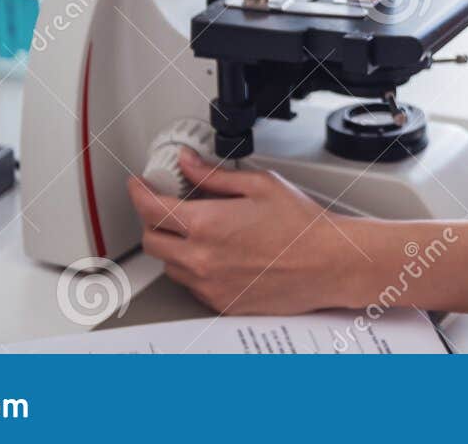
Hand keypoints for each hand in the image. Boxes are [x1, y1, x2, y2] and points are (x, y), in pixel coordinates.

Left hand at [126, 148, 356, 314]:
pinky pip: (191, 285)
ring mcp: (209, 285)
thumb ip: (215, 176)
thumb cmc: (302, 227)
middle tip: (168, 206)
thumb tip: (190, 164)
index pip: (151, 208)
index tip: (139, 185)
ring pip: (169, 265)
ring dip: (173, 245)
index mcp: (207, 225)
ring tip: (199, 231)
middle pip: (152, 240)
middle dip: (153, 220)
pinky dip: (194, 268)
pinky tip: (217, 253)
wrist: (329, 264)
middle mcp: (201, 259)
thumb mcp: (260, 185)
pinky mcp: (221, 303)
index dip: (139, 193)